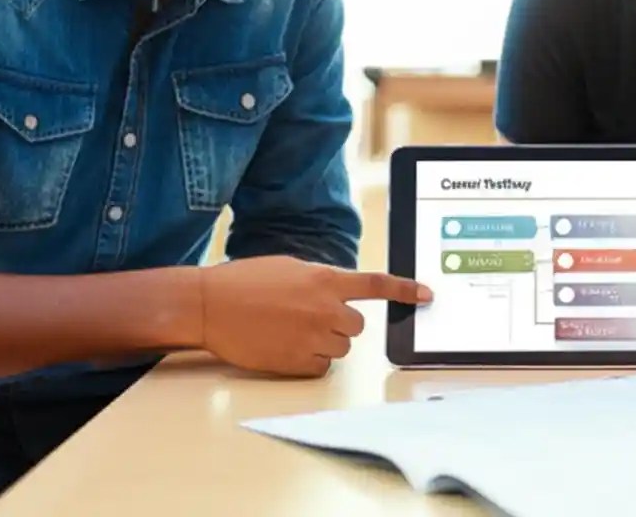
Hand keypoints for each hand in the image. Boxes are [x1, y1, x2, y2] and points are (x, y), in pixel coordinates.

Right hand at [200, 256, 432, 377]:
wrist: (208, 306)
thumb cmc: (244, 282)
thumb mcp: (291, 268)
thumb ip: (321, 280)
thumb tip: (340, 293)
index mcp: (325, 280)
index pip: (375, 285)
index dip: (405, 290)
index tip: (426, 294)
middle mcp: (325, 309)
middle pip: (357, 327)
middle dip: (340, 324)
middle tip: (310, 318)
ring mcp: (313, 337)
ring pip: (341, 349)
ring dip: (324, 342)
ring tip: (290, 330)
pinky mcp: (298, 362)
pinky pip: (321, 367)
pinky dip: (308, 361)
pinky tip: (285, 346)